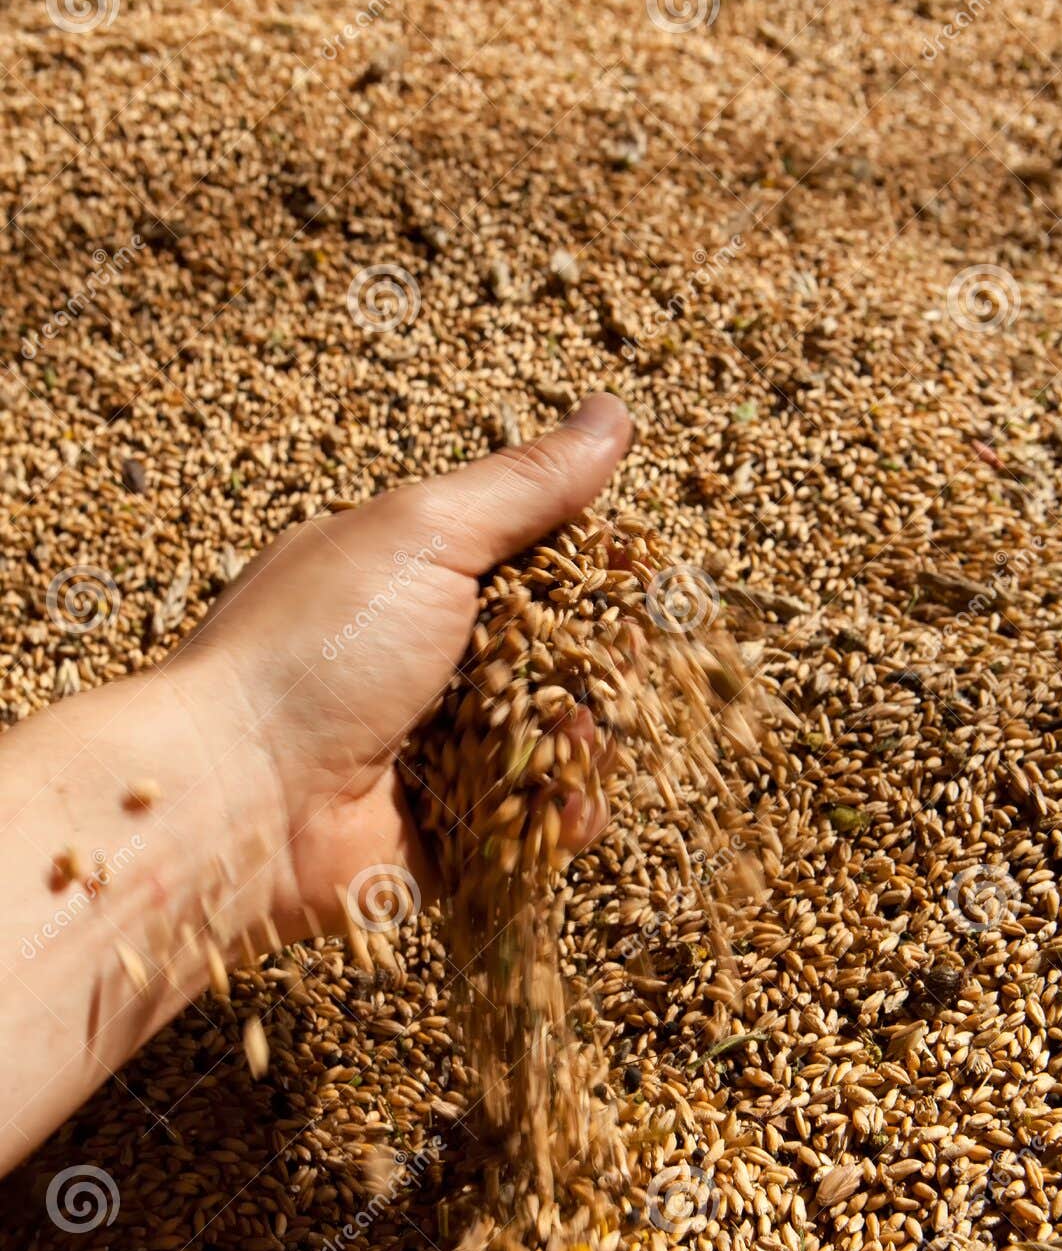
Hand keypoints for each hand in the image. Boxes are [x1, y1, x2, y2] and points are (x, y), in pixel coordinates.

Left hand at [174, 394, 631, 940]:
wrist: (234, 801)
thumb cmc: (314, 649)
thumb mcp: (422, 537)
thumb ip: (523, 487)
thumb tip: (612, 415)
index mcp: (408, 579)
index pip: (527, 563)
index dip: (588, 570)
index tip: (638, 574)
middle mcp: (422, 663)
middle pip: (547, 657)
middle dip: (594, 664)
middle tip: (620, 663)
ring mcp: (432, 753)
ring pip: (545, 743)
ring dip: (580, 742)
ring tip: (583, 738)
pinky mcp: (443, 835)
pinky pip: (525, 824)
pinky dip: (555, 817)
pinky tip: (569, 809)